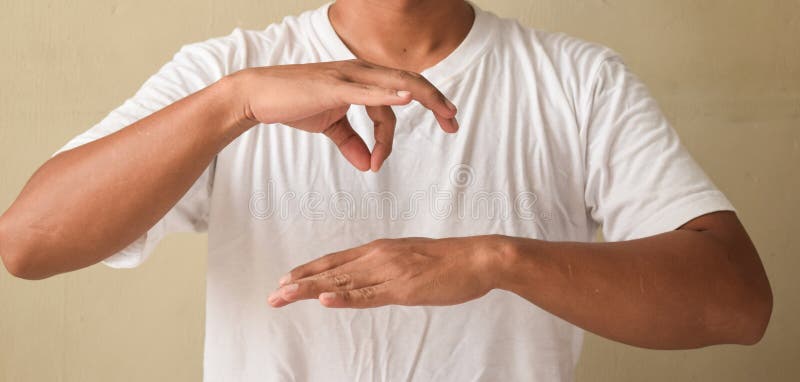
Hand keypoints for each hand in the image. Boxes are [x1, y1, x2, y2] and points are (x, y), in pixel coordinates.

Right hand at [231, 59, 458, 171]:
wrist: (259, 95)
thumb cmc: (294, 103)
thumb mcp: (330, 126)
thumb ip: (351, 142)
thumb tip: (366, 164)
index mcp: (361, 80)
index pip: (397, 98)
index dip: (421, 113)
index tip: (443, 126)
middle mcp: (360, 72)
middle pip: (409, 82)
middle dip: (436, 100)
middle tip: (455, 121)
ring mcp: (347, 76)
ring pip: (395, 83)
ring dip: (425, 97)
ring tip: (445, 114)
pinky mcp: (333, 85)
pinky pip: (366, 90)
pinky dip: (389, 93)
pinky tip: (408, 98)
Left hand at [268, 236, 508, 308]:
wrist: (477, 258)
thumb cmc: (447, 260)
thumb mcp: (409, 259)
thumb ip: (386, 267)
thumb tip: (369, 278)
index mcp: (380, 249)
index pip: (336, 261)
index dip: (310, 271)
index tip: (286, 280)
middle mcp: (379, 256)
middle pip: (332, 272)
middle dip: (300, 283)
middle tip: (274, 295)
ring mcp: (390, 271)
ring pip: (343, 283)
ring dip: (311, 291)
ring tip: (285, 296)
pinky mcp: (403, 288)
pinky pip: (369, 296)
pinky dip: (345, 298)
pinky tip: (325, 300)